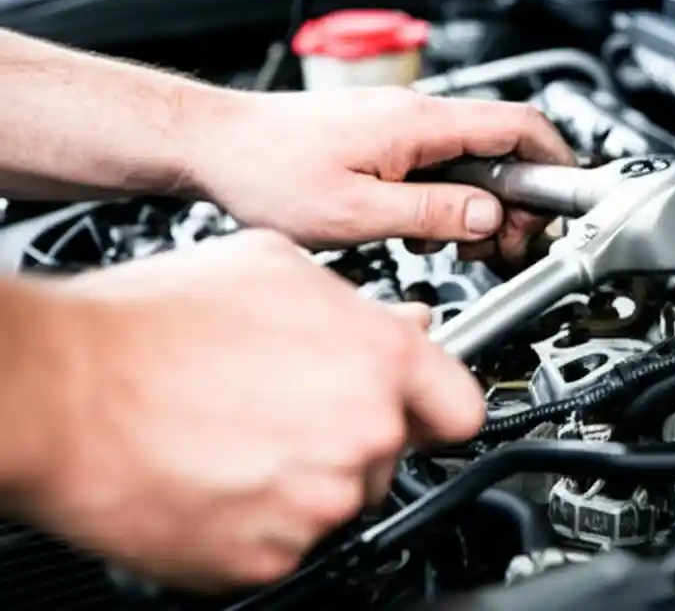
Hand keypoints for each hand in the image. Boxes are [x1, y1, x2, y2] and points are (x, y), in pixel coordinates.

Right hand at [15, 231, 482, 588]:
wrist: (61, 390)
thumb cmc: (151, 323)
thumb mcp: (272, 267)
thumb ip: (358, 304)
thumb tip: (403, 323)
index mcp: (379, 360)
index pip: (461, 407)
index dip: (436, 405)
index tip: (421, 410)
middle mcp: (363, 434)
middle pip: (393, 454)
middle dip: (352, 434)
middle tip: (287, 408)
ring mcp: (319, 503)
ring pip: (339, 500)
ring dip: (303, 477)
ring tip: (236, 433)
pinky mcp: (267, 558)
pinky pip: (286, 543)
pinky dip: (257, 521)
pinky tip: (215, 475)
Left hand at [186, 88, 575, 260]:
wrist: (213, 145)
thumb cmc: (266, 171)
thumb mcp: (356, 212)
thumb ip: (432, 214)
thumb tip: (488, 218)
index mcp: (421, 124)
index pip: (519, 125)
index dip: (555, 161)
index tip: (566, 201)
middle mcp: (416, 115)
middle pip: (502, 149)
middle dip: (515, 202)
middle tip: (502, 249)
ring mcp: (400, 124)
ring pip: (470, 161)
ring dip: (478, 205)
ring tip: (458, 247)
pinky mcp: (383, 138)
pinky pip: (438, 165)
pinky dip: (447, 199)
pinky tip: (422, 230)